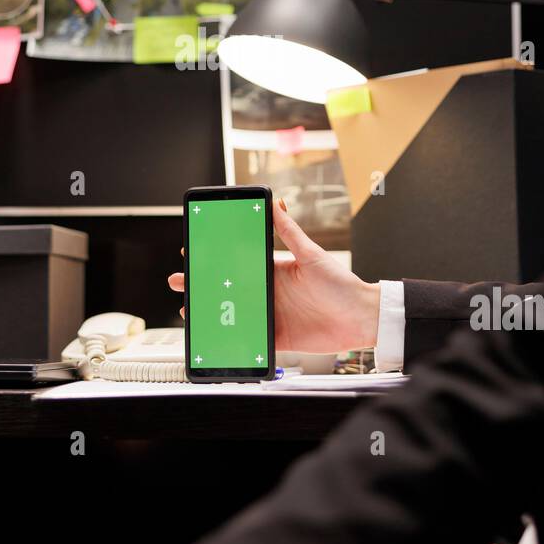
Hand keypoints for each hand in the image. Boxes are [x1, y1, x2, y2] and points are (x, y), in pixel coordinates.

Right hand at [168, 197, 379, 355]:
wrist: (363, 318)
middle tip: (180, 282)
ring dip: (212, 313)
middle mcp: (270, 293)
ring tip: (189, 311)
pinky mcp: (279, 338)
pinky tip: (215, 339)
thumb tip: (277, 203)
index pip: (239, 263)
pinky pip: (252, 340)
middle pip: (230, 289)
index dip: (216, 260)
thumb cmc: (342, 284)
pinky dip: (234, 340)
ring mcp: (273, 315)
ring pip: (234, 314)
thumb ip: (291, 232)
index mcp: (275, 270)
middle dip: (204, 286)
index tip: (193, 252)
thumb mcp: (312, 255)